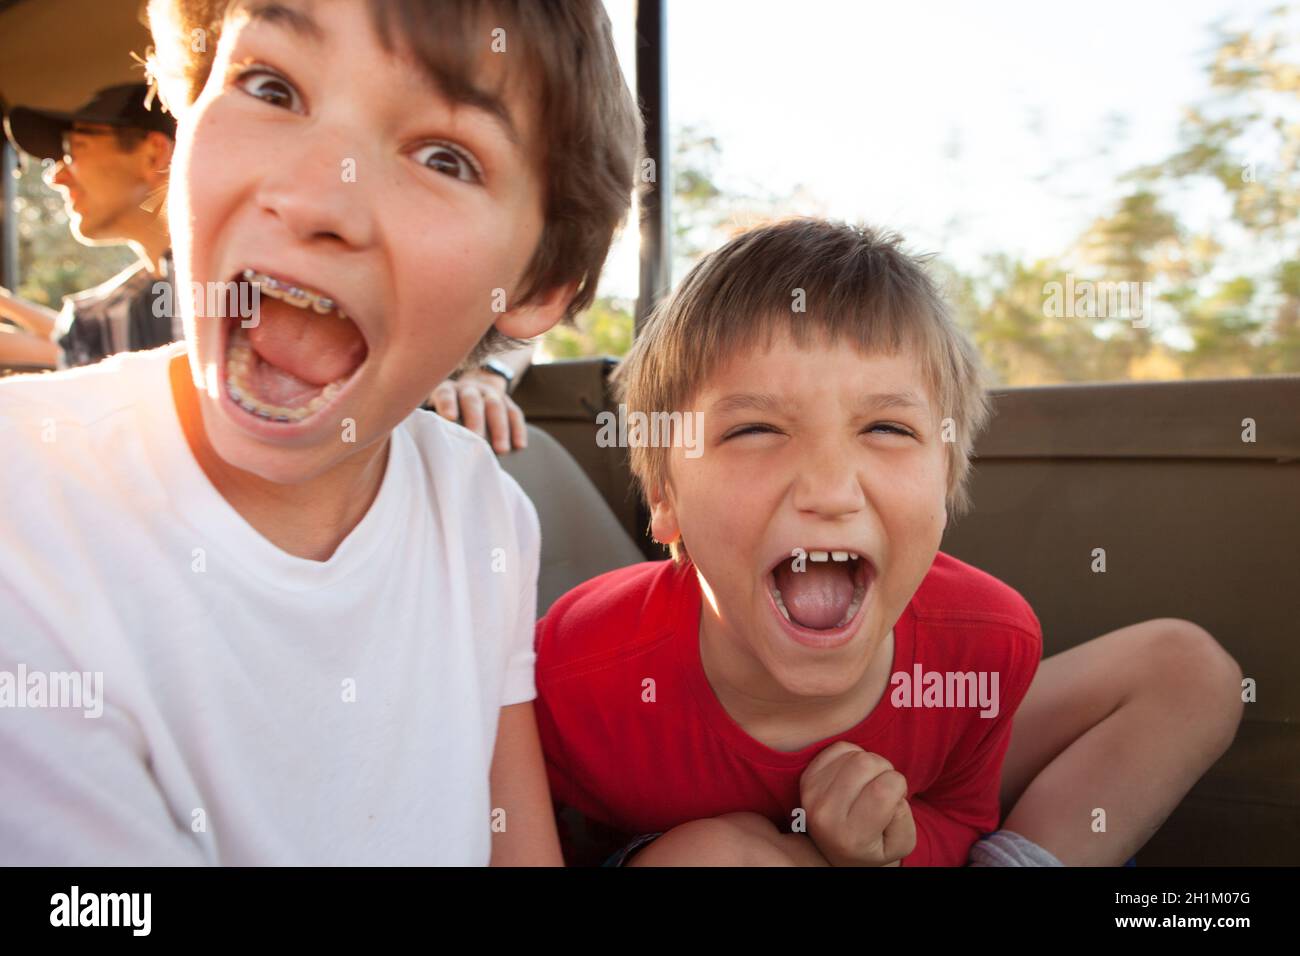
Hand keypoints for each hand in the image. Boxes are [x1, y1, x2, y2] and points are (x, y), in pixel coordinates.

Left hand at [426, 370, 526, 453]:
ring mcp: (489, 393)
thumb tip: (425, 445)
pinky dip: (518, 429)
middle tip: (478, 440)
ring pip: (496, 406)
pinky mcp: (506, 401)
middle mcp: (469, 388)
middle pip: (473, 401)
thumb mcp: (435, 413)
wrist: (471, 391)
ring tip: (501, 450)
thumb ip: (433, 425)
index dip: (448, 404)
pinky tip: (520, 445)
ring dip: (500, 429)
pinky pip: (514, 413)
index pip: (446, 394)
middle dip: (476, 420)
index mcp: (447, 390)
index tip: (449, 418)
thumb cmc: (447, 414)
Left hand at [799, 741, 915, 865]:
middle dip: (885, 770)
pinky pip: (839, 748)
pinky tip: (856, 775)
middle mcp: (825, 815)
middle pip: (866, 764)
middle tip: (884, 787)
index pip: (883, 790)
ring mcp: (812, 795)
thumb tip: (889, 784)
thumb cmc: (874, 847)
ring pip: (854, 754)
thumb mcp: (900, 845)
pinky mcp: (807, 778)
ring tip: (870, 783)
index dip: (899, 786)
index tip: (897, 799)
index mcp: (851, 837)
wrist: (838, 853)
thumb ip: (903, 818)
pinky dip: (854, 755)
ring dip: (871, 763)